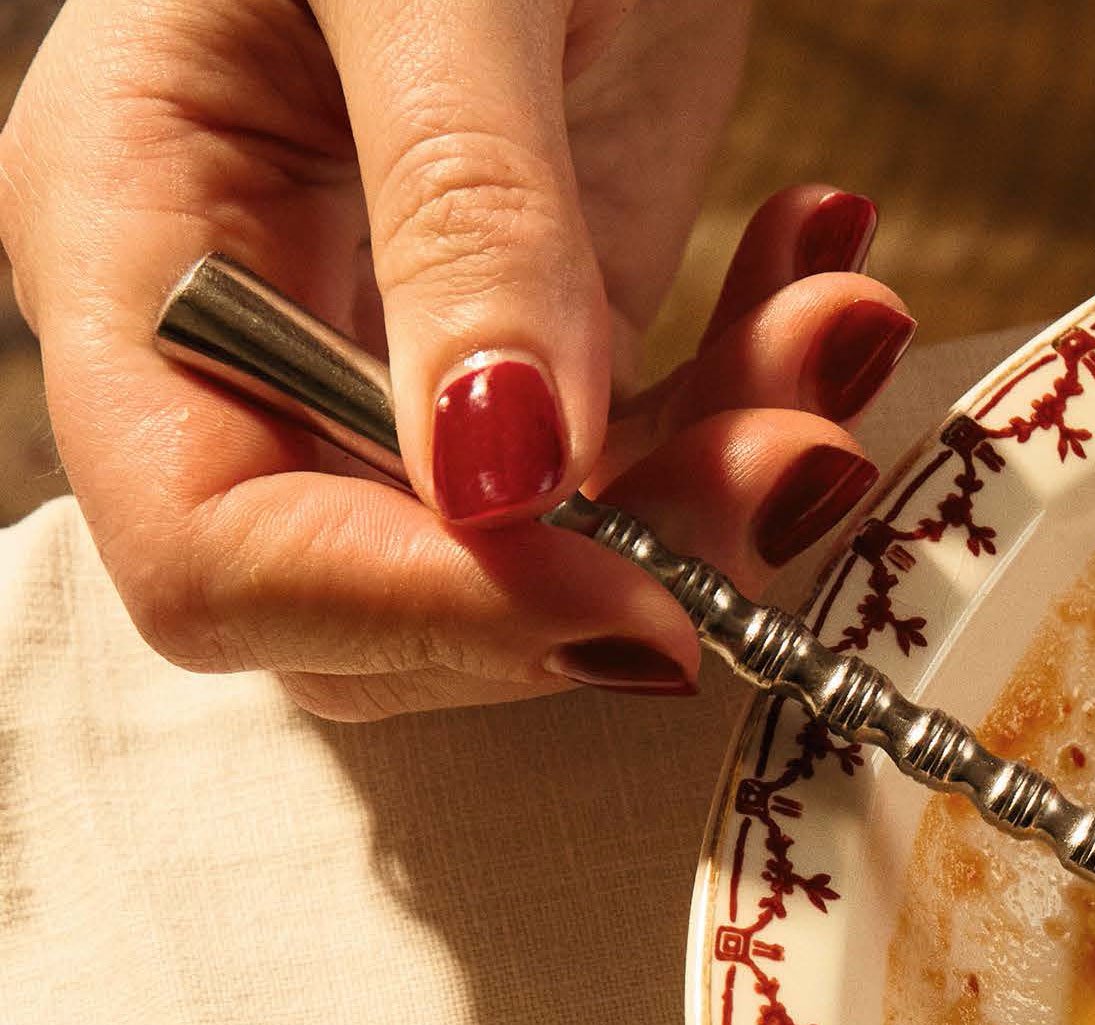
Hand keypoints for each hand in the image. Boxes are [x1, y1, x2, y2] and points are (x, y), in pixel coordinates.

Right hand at [0, 0, 917, 719]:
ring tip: (837, 325)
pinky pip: (651, 456)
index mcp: (130, 236)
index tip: (623, 600)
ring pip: (558, 555)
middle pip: (398, 599)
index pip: (216, 552)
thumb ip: (463, 216)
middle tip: (792, 449)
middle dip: (617, 560)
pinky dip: (761, 396)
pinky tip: (825, 277)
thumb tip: (509, 477)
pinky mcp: (546, 329)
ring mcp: (403, 342)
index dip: (415, 611)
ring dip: (730, 480)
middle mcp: (252, 328)